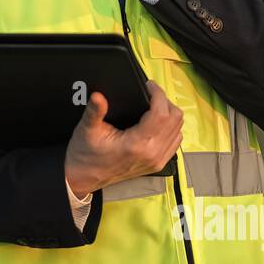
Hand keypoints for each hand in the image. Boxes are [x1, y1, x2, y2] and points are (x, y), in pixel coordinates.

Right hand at [64, 83, 183, 197]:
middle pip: (175, 119)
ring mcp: (157, 160)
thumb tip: (98, 96)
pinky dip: (171, 128)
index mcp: (136, 145)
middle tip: (150, 94)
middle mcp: (152, 154)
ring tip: (153, 106)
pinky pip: (175, 142)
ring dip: (170, 114)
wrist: (84, 177)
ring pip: (179, 129)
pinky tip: (157, 123)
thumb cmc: (86, 155)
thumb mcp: (86, 129)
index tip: (148, 86)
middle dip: (165, 101)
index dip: (158, 94)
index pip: (161, 113)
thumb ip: (94, 111)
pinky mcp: (158, 164)